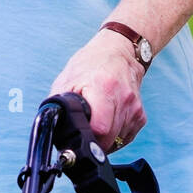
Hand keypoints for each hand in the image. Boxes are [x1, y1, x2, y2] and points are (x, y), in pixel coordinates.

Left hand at [49, 34, 146, 152]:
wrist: (117, 51)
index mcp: (104, 87)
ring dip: (104, 138)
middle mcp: (123, 98)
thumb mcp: (67, 79)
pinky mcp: (141, 115)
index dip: (86, 135)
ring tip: (95, 120)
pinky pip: (126, 137)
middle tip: (83, 128)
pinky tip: (106, 121)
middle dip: (94, 139)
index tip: (78, 133)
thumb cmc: (90, 64)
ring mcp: (134, 108)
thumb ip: (59, 104)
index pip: (100, 129)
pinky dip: (114, 136)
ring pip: (118, 140)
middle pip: (109, 138)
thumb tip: (51, 126)